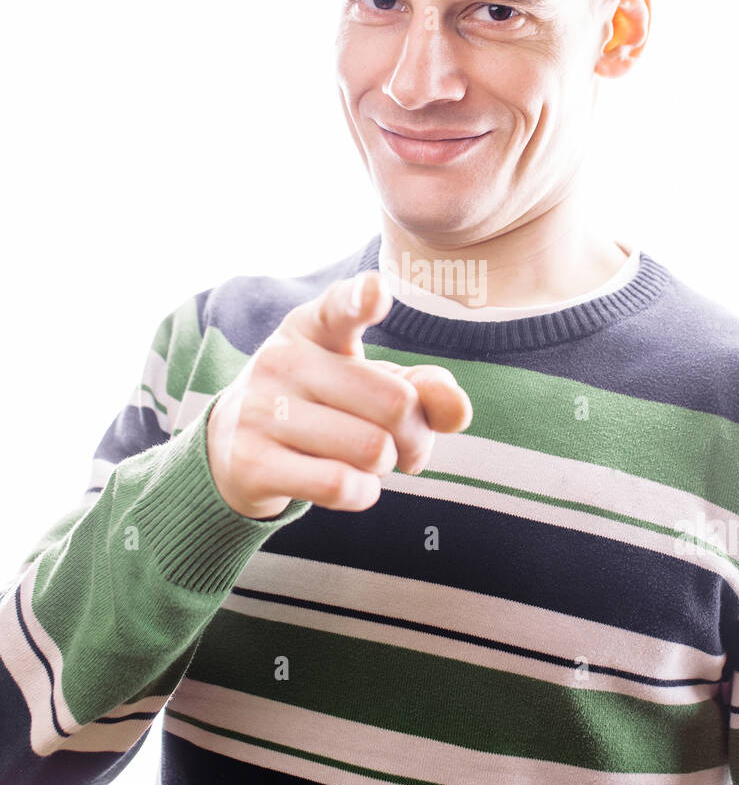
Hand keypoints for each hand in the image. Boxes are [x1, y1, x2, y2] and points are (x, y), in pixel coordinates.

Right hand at [205, 269, 471, 517]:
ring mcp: (260, 410)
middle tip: (405, 448)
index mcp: (315, 326)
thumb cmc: (324, 409)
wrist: (234, 453)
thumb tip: (458, 410)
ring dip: (385, 467)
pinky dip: (362, 493)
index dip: (362, 299)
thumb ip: (425, 390)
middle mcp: (282, 359)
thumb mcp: (372, 386)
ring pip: (371, 449)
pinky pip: (339, 484)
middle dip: (416, 437)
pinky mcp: (251, 462)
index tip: (376, 292)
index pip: (341, 307)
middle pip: (395, 404)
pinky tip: (349, 483)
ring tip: (367, 461)